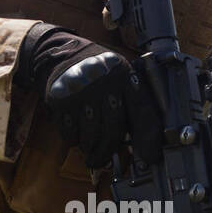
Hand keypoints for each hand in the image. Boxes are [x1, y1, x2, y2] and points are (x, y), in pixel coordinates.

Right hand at [16, 24, 142, 167]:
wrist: (61, 53)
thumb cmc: (98, 73)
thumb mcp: (120, 78)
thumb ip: (133, 104)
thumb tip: (146, 145)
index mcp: (125, 76)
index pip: (143, 112)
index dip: (149, 138)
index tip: (150, 157)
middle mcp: (105, 82)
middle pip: (113, 131)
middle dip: (107, 150)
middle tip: (102, 159)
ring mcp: (82, 90)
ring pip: (90, 136)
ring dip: (90, 147)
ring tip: (89, 147)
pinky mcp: (61, 99)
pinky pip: (70, 133)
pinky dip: (73, 139)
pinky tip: (75, 131)